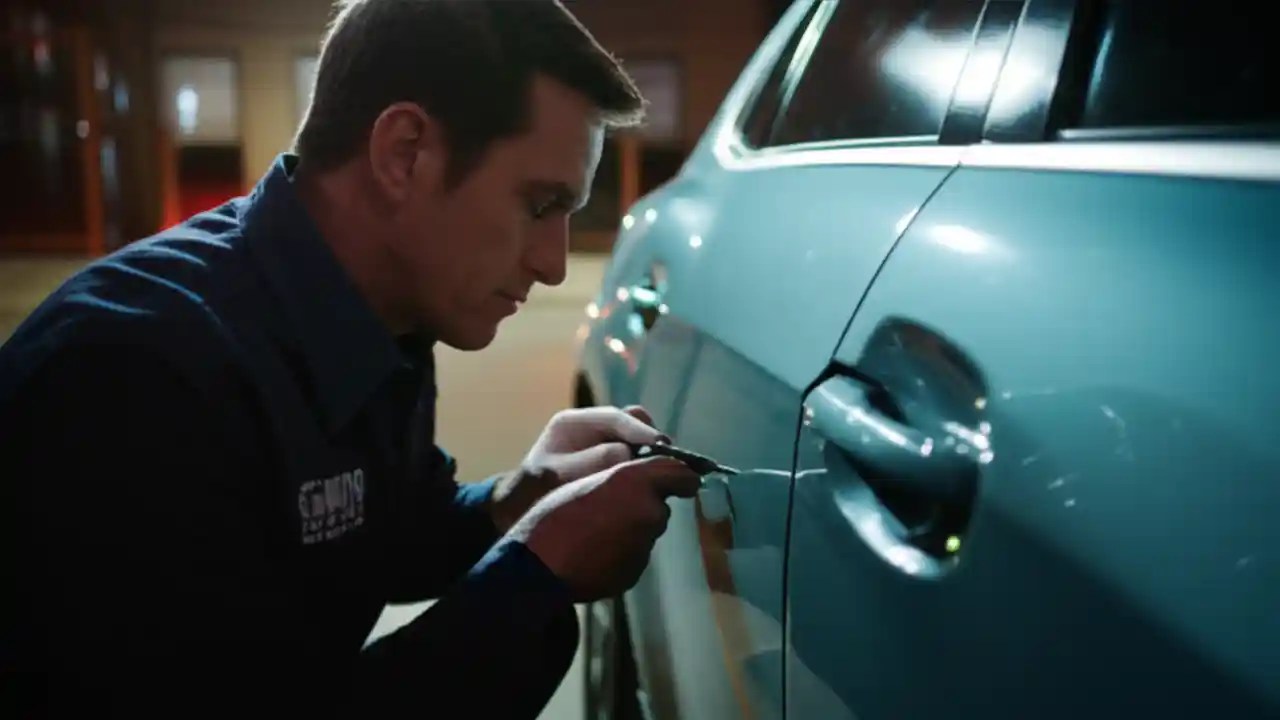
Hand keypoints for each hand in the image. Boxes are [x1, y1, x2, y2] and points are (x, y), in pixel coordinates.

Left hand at [488, 406, 668, 532]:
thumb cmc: (535, 492)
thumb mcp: (561, 474)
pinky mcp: (605, 459)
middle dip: (648, 438)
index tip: (663, 446)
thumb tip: (626, 454)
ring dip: (646, 452)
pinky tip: (645, 481)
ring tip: (656, 473)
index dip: (641, 431)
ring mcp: (598, 442)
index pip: (615, 418)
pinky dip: (640, 465)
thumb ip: (594, 461)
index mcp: (573, 423)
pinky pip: (631, 454)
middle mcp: (588, 427)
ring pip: (634, 437)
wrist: (519, 511)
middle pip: (630, 421)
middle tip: (664, 460)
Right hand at [508, 456, 701, 601]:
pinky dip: (622, 553)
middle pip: (659, 506)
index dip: (682, 477)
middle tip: (612, 508)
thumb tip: (649, 484)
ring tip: (597, 533)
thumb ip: (624, 477)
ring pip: (646, 532)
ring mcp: (645, 546)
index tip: (681, 480)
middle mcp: (649, 512)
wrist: (537, 565)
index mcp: (636, 481)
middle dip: (643, 506)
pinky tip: (594, 554)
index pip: (682, 474)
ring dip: (632, 529)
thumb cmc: (555, 514)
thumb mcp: (587, 479)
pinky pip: (635, 556)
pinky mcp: (635, 572)